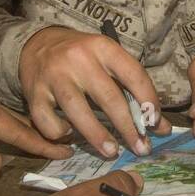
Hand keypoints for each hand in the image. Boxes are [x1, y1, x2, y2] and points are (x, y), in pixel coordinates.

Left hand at [0, 88, 70, 179]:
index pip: (12, 125)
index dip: (39, 141)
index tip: (65, 150)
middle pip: (13, 125)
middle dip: (38, 139)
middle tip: (69, 152)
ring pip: (1, 132)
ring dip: (21, 143)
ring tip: (54, 153)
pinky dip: (4, 145)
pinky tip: (19, 154)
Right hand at [19, 26, 166, 158]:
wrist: (38, 44)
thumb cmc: (82, 57)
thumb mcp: (108, 62)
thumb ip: (132, 90)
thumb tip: (160, 128)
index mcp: (103, 47)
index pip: (133, 74)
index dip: (148, 101)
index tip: (155, 123)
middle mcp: (79, 59)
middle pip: (108, 97)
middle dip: (128, 127)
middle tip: (141, 148)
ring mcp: (54, 75)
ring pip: (77, 110)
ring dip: (97, 135)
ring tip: (111, 152)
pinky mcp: (34, 91)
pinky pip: (46, 119)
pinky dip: (58, 132)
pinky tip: (68, 135)